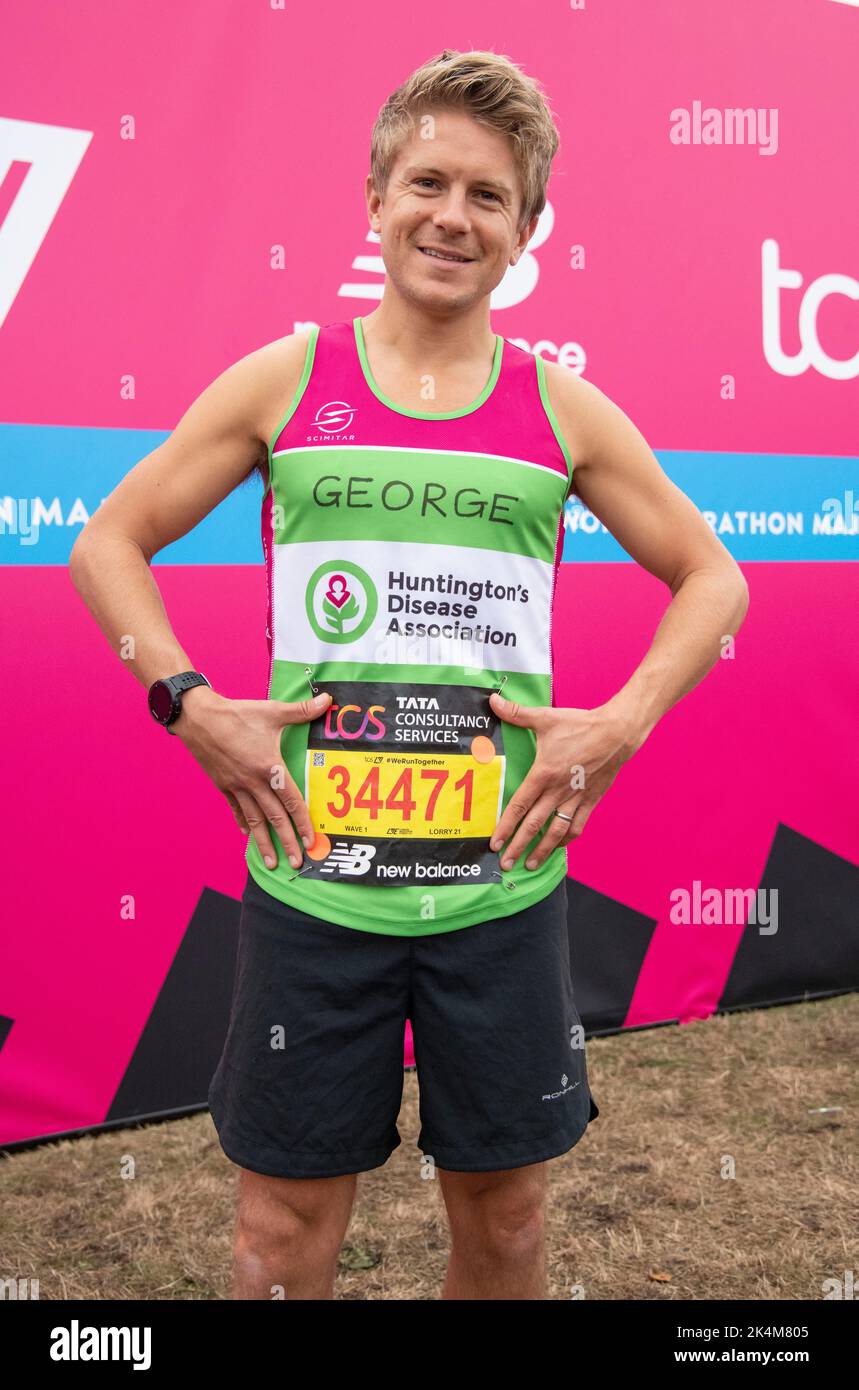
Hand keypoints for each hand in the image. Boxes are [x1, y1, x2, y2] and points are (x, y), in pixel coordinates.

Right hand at [172, 684, 331, 869]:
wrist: (198, 717)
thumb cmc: (237, 714)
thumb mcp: (272, 711)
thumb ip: (302, 711)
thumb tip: (328, 701)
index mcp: (269, 768)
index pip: (292, 802)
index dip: (303, 823)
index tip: (311, 842)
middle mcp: (253, 783)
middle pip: (275, 818)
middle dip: (287, 842)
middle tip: (297, 863)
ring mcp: (236, 786)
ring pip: (254, 820)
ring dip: (264, 842)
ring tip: (271, 862)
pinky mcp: (223, 785)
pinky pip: (236, 809)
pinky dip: (243, 822)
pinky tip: (247, 835)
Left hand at [487, 691, 635, 871]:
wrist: (617, 732)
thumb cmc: (581, 725)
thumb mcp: (546, 718)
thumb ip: (517, 714)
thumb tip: (493, 701)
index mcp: (544, 773)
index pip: (519, 806)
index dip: (505, 826)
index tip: (495, 843)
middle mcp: (558, 791)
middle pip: (534, 825)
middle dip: (517, 846)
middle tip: (505, 864)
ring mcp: (576, 798)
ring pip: (556, 831)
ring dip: (542, 850)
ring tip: (529, 864)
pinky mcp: (591, 800)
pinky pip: (577, 826)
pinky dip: (567, 839)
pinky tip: (559, 847)